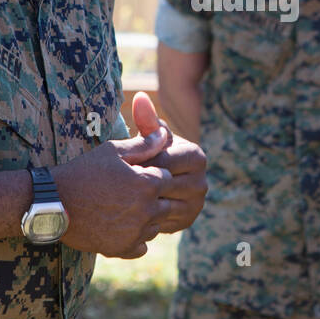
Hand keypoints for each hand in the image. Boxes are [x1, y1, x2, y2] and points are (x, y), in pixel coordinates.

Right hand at [53, 114, 171, 258]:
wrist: (52, 203)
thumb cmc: (82, 172)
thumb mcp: (112, 151)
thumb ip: (143, 144)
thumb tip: (165, 135)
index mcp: (147, 184)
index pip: (168, 178)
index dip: (152, 175)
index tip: (135, 175)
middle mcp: (146, 210)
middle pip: (166, 204)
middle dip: (153, 198)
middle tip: (127, 194)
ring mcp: (135, 232)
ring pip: (155, 226)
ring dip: (145, 219)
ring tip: (121, 209)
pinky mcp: (123, 249)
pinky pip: (142, 247)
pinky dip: (134, 239)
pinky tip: (118, 227)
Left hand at [125, 91, 205, 234]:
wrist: (155, 180)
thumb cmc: (150, 152)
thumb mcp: (149, 137)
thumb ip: (146, 120)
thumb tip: (139, 97)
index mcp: (196, 156)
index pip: (165, 161)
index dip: (141, 163)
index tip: (122, 164)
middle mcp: (202, 182)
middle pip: (165, 185)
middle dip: (140, 184)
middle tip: (116, 183)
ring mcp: (197, 204)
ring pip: (163, 206)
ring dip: (141, 202)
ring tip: (120, 196)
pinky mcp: (187, 221)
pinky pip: (163, 221)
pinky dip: (144, 216)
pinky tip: (128, 210)